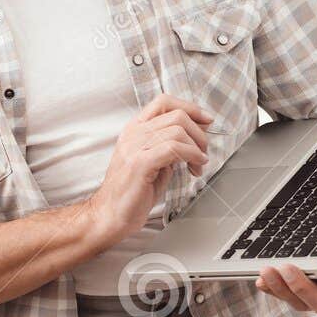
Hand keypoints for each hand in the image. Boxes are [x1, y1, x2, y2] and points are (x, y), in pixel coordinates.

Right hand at [86, 95, 211, 244]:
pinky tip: (194, 167)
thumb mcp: (153, 161)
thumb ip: (169, 145)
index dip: (190, 107)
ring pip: (178, 131)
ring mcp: (134, 147)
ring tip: (198, 165)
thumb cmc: (132, 192)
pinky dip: (192, 156)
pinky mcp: (140, 163)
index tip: (206, 120)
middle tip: (203, 152)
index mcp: (134, 130)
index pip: (163, 102)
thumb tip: (195, 137)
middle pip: (177, 115)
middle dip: (199, 134)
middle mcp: (133, 134)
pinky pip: (174, 149)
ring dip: (197, 148)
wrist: (110, 214)